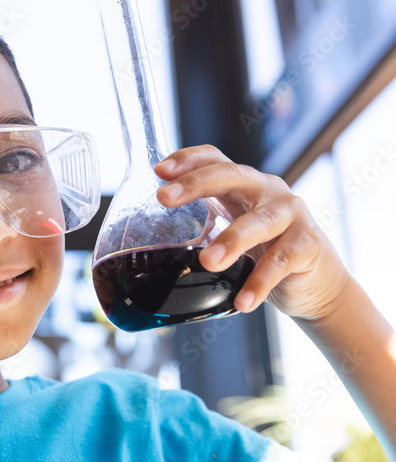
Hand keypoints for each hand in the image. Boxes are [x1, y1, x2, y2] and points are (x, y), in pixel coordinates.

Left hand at [154, 145, 349, 320]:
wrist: (315, 286)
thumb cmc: (263, 255)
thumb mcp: (231, 234)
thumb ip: (202, 228)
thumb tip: (145, 246)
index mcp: (244, 185)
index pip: (216, 159)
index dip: (188, 159)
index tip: (159, 171)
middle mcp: (268, 191)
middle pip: (232, 175)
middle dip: (196, 184)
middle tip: (164, 198)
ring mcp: (291, 215)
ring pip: (258, 222)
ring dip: (231, 241)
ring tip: (208, 262)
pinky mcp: (308, 244)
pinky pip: (280, 261)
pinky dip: (259, 283)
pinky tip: (242, 302)